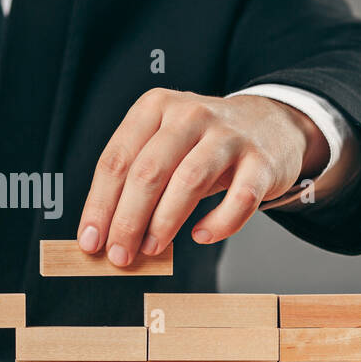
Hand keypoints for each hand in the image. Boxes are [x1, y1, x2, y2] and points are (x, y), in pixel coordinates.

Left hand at [77, 89, 328, 263]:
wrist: (270, 124)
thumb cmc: (202, 144)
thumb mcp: (163, 145)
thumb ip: (134, 180)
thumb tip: (104, 234)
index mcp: (155, 107)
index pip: (116, 159)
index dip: (99, 204)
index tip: (90, 241)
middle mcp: (190, 114)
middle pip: (148, 171)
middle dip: (127, 220)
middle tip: (119, 254)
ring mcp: (229, 135)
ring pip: (189, 181)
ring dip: (164, 222)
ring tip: (151, 249)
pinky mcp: (261, 160)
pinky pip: (239, 199)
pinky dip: (218, 223)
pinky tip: (201, 235)